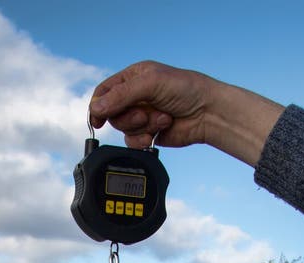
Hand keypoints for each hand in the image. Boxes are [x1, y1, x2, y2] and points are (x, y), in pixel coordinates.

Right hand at [89, 60, 284, 167]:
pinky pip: (133, 142)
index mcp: (132, 78)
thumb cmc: (186, 89)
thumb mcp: (151, 84)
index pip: (104, 92)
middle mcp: (135, 98)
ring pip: (123, 130)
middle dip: (129, 117)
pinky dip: (144, 139)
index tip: (98, 118)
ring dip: (141, 127)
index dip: (98, 106)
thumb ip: (122, 95)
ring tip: (161, 119)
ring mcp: (141, 117)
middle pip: (112, 115)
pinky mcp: (148, 134)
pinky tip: (160, 130)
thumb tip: (96, 107)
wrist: (206, 113)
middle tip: (145, 113)